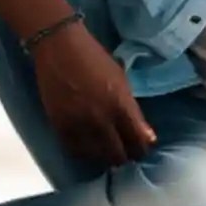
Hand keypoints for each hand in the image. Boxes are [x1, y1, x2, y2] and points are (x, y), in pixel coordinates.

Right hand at [30, 22, 156, 167]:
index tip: (143, 149)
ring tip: (109, 156)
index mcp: (120, 104)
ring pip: (97, 155)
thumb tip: (147, 135)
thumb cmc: (95, 59)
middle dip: (126, 157)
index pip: (137, 139)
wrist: (60, 48)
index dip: (142, 148)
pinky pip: (74, 150)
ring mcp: (79, 123)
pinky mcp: (59, 125)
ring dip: (105, 157)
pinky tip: (89, 151)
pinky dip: (84, 153)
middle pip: (118, 152)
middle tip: (127, 156)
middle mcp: (101, 117)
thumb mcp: (121, 80)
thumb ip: (133, 109)